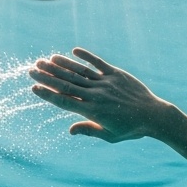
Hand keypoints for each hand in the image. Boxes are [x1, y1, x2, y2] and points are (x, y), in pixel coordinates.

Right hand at [28, 48, 170, 142]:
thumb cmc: (131, 129)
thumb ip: (90, 130)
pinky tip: (73, 50)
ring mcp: (106, 83)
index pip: (65, 101)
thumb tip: (70, 130)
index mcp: (93, 111)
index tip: (34, 88)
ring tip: (46, 59)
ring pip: (79, 72)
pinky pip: (98, 63)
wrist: (154, 116)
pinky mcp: (117, 74)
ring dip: (62, 65)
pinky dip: (86, 56)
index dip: (48, 94)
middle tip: (32, 69)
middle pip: (67, 84)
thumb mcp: (110, 136)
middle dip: (48, 76)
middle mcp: (97, 95)